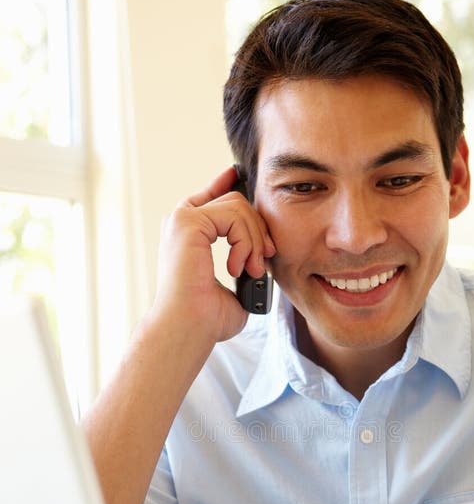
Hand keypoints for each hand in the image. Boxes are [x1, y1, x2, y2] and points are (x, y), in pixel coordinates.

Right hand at [153, 165, 275, 344]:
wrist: (188, 328)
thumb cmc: (207, 317)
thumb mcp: (234, 283)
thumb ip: (243, 259)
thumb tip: (262, 253)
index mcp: (187, 233)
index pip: (211, 196)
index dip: (227, 183)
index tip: (239, 175)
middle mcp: (180, 222)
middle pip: (235, 201)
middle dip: (257, 229)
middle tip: (262, 261)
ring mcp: (181, 219)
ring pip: (238, 207)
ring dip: (254, 241)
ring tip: (250, 270)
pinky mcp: (187, 222)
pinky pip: (233, 216)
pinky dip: (245, 243)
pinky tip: (237, 267)